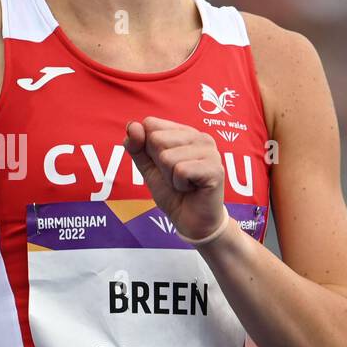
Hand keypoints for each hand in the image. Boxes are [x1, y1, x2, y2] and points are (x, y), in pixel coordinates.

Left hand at [125, 116, 226, 240]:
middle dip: (158, 165)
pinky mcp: (215, 169)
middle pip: (156, 139)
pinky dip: (179, 185)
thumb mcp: (148, 168)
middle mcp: (200, 137)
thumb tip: (132, 125)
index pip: (150, 124)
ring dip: (169, 178)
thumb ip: (137, 147)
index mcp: (184, 132)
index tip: (163, 165)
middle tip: (175, 177)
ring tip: (184, 184)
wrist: (191, 222)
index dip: (147, 149)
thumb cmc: (173, 193)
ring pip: (167, 157)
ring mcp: (210, 152)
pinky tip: (191, 189)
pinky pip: (180, 171)